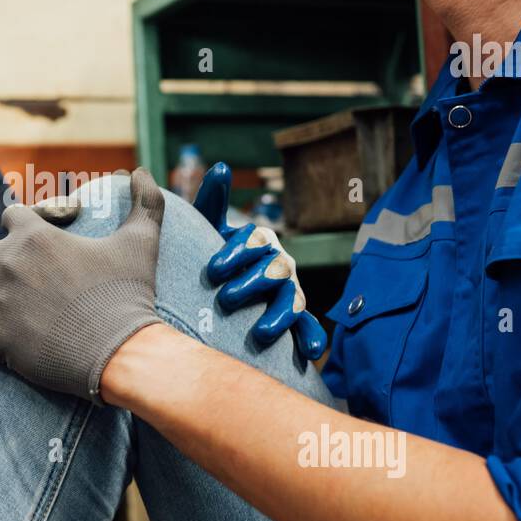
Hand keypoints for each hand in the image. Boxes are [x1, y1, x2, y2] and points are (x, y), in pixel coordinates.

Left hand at [0, 168, 165, 403]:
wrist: (119, 350)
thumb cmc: (128, 296)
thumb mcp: (142, 243)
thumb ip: (146, 202)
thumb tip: (143, 171)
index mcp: (33, 236)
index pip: (10, 215)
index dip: (21, 228)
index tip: (34, 246)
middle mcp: (4, 263)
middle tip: (9, 281)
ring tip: (0, 321)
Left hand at [192, 163, 326, 359]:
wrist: (219, 289)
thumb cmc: (213, 253)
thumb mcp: (209, 228)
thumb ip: (213, 201)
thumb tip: (221, 166)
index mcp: (259, 241)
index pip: (253, 241)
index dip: (235, 253)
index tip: (212, 269)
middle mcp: (279, 264)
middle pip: (275, 270)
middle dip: (253, 283)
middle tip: (226, 298)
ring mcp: (289, 291)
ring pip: (292, 299)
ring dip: (279, 316)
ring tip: (262, 333)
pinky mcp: (294, 319)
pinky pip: (308, 326)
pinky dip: (311, 338)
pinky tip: (309, 353)